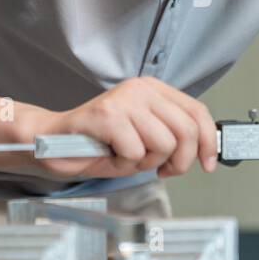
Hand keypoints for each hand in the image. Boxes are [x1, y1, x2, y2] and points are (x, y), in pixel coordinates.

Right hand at [25, 77, 217, 180]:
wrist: (50, 142)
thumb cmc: (97, 143)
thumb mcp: (144, 138)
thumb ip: (171, 136)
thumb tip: (204, 150)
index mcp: (153, 89)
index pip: (197, 112)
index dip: (208, 142)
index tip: (207, 163)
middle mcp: (141, 89)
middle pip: (187, 130)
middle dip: (180, 161)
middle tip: (162, 170)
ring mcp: (124, 100)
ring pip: (164, 144)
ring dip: (146, 163)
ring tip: (125, 157)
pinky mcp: (107, 115)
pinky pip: (135, 152)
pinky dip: (123, 165)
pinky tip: (109, 156)